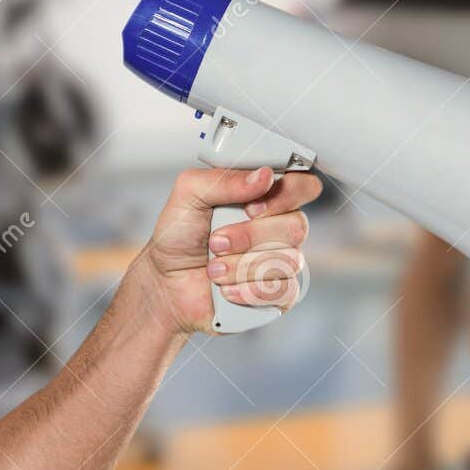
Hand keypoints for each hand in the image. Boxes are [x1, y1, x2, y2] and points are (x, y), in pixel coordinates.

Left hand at [125, 166, 322, 337]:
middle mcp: (279, 227)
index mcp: (265, 197)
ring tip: (214, 268)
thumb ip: (224, 179)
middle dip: (251, 236)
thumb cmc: (180, 236)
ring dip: (242, 265)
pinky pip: (285, 290)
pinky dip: (249, 290)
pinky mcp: (279, 294)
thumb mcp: (189, 195)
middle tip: (216, 241)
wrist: (166, 283)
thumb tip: (264, 176)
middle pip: (297, 226)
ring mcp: (282, 261)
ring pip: (290, 260)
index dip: (286, 195)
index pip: (304, 186)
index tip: (251, 207)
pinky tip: (227, 289)